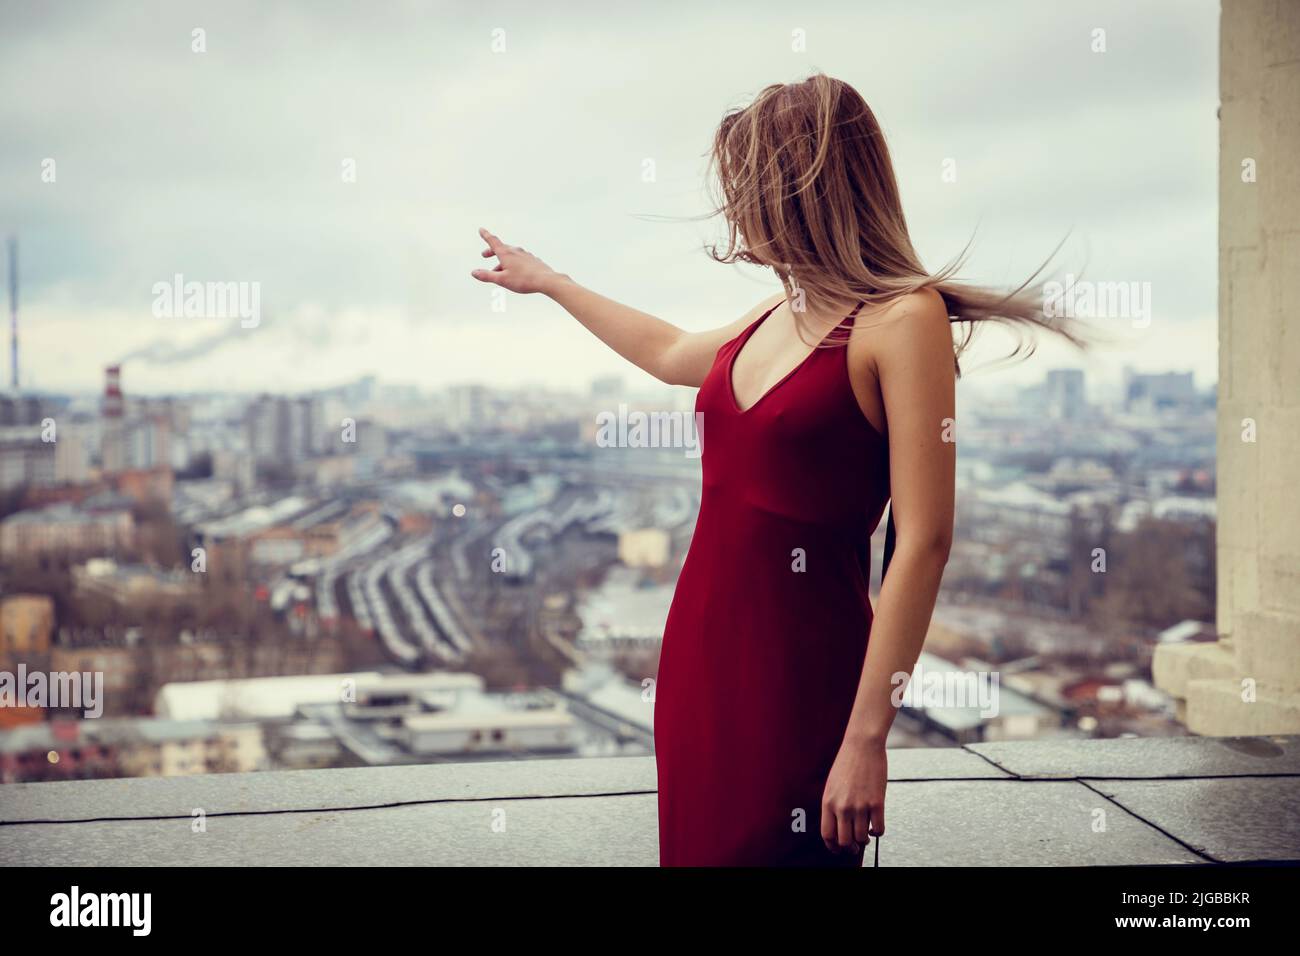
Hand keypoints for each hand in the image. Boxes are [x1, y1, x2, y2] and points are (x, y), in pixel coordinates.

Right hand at [470, 227, 562, 294]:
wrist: (546, 280)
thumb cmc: (524, 280)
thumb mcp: (502, 280)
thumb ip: (487, 276)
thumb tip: (474, 272)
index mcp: (506, 253)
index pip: (493, 241)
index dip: (486, 235)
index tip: (481, 230)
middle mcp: (516, 251)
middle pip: (501, 248)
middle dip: (492, 251)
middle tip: (485, 255)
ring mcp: (525, 255)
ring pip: (511, 255)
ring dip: (503, 261)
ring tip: (499, 271)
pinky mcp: (533, 260)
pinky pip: (520, 260)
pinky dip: (513, 263)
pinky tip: (515, 272)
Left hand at [820, 736, 886, 854]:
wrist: (862, 745)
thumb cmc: (847, 762)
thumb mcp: (831, 785)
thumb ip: (833, 805)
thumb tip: (838, 825)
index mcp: (828, 802)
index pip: (827, 835)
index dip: (833, 847)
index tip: (838, 849)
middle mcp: (842, 806)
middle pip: (845, 841)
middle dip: (850, 848)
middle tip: (855, 847)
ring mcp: (860, 806)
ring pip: (862, 838)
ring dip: (865, 840)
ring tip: (866, 835)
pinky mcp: (877, 802)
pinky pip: (879, 829)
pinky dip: (878, 832)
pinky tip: (875, 827)